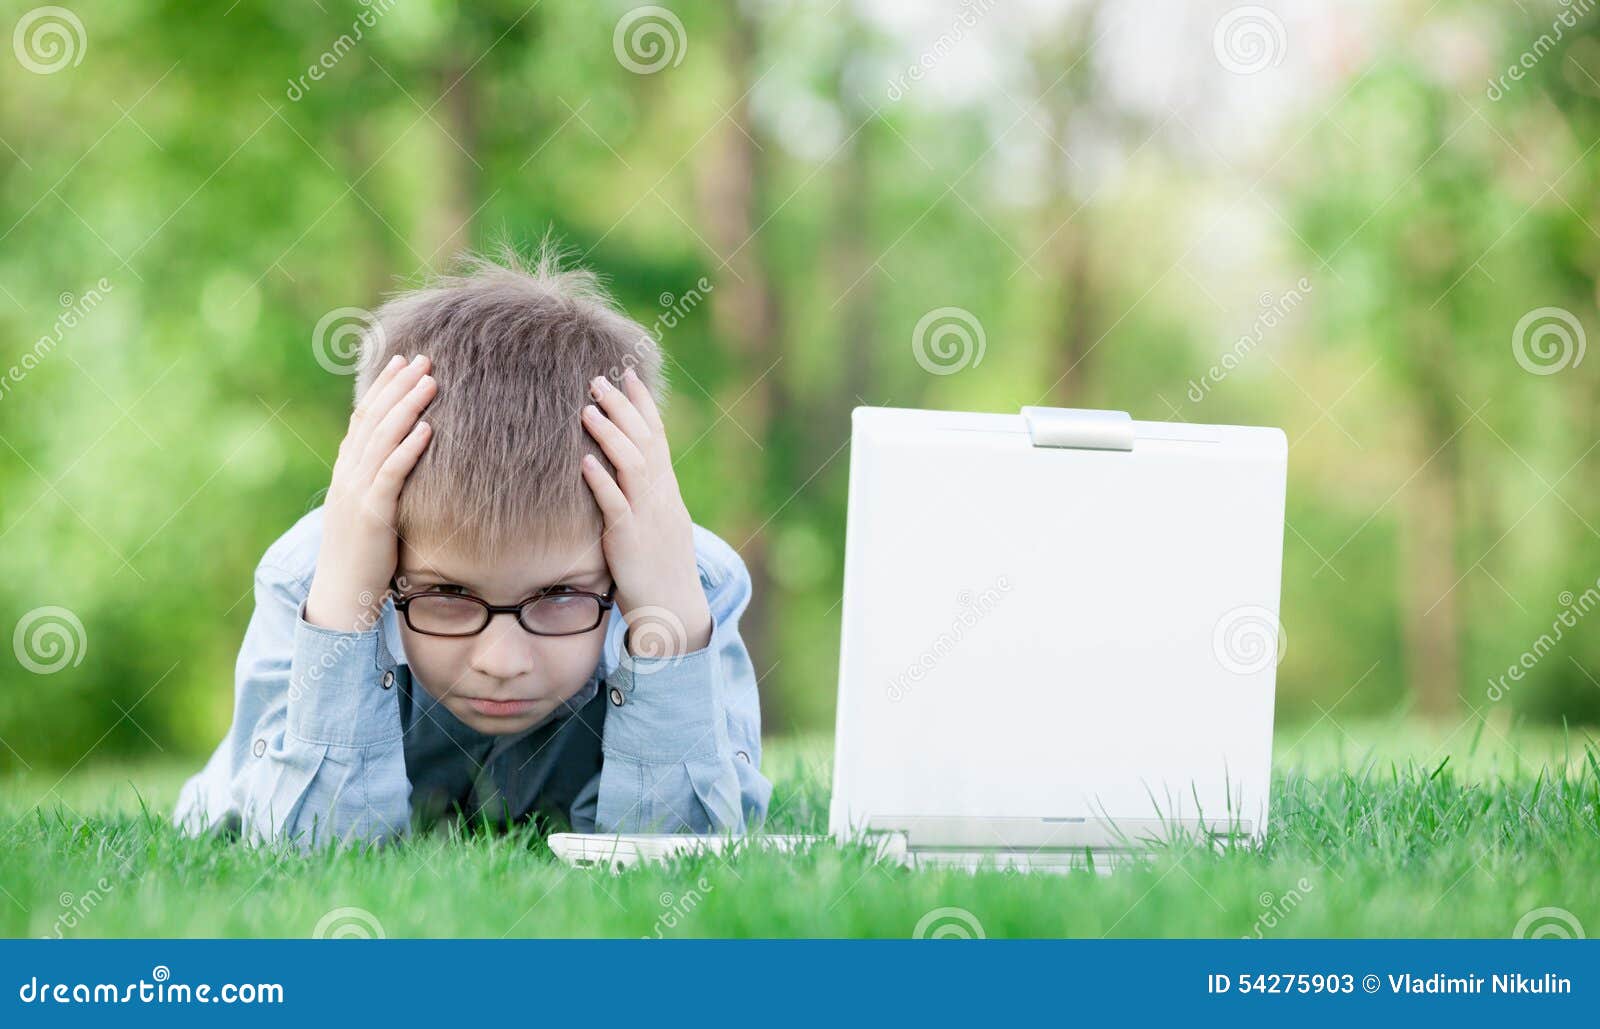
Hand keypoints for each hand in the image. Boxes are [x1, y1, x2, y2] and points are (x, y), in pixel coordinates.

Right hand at [305, 354, 436, 632]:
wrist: (341, 597)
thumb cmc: (364, 557)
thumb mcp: (370, 512)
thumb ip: (381, 485)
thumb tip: (404, 463)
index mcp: (346, 472)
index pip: (363, 418)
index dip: (382, 388)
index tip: (401, 361)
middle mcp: (347, 476)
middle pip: (373, 420)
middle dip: (398, 386)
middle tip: (423, 358)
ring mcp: (356, 494)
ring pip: (382, 440)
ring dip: (407, 407)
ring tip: (430, 381)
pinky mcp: (371, 515)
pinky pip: (391, 475)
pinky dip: (409, 448)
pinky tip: (428, 429)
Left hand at [580, 367, 711, 657]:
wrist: (673, 608)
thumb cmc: (659, 567)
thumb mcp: (657, 523)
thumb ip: (643, 494)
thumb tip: (622, 467)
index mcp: (667, 490)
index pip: (657, 437)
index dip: (643, 405)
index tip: (628, 374)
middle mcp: (661, 497)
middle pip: (644, 442)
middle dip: (623, 408)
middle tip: (599, 379)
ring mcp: (648, 517)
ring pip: (632, 466)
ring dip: (610, 435)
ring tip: (587, 409)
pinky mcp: (630, 540)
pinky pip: (616, 506)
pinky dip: (602, 482)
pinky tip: (584, 462)